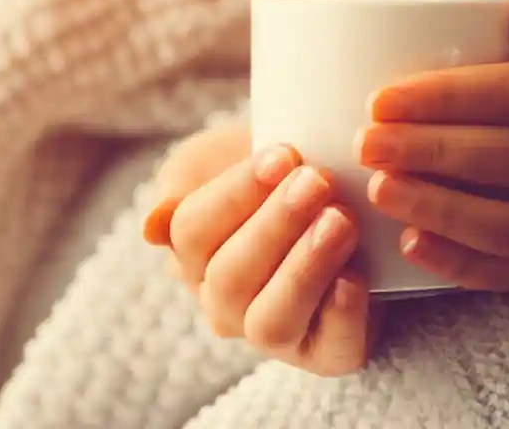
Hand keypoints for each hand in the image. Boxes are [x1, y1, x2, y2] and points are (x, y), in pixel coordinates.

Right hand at [144, 129, 377, 376]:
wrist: (345, 190)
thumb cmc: (278, 170)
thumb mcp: (220, 158)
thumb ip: (181, 183)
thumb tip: (153, 227)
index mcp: (192, 255)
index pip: (191, 231)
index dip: (236, 193)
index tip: (283, 155)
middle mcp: (225, 303)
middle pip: (230, 277)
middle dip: (275, 225)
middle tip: (316, 182)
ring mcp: (276, 334)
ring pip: (270, 322)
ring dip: (305, 269)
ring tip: (341, 221)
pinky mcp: (329, 354)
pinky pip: (330, 351)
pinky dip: (342, 316)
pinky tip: (355, 276)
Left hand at [357, 0, 508, 293]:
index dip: (445, 98)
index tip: (379, 100)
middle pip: (503, 159)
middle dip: (428, 152)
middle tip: (364, 144)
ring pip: (503, 224)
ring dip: (436, 209)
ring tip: (376, 190)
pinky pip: (505, 273)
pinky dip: (456, 264)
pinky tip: (407, 245)